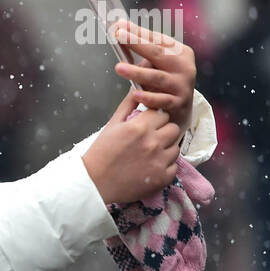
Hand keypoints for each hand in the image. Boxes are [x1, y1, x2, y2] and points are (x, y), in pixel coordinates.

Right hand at [82, 88, 180, 203]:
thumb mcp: (111, 125)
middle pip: (173, 129)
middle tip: (150, 140)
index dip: (155, 119)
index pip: (162, 114)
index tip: (147, 126)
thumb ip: (127, 106)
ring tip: (149, 156)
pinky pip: (173, 167)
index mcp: (139, 127)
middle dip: (163, 132)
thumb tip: (136, 89)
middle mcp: (152, 142)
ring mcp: (159, 161)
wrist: (94, 182)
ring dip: (165, 150)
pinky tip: (150, 168)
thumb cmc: (101, 153)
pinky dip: (164, 168)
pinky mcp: (162, 178)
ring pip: (175, 148)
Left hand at [110, 18, 196, 138]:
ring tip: (119, 67)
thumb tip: (118, 27)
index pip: (157, 40)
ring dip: (137, 72)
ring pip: (157, 77)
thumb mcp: (158, 62)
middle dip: (137, 44)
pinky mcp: (178, 103)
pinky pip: (161, 100)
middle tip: (118, 36)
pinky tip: (135, 94)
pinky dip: (148, 97)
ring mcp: (182, 85)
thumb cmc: (165, 80)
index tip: (119, 27)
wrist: (181, 108)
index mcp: (180, 52)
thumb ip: (141, 47)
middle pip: (158, 53)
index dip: (138, 33)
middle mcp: (184, 67)